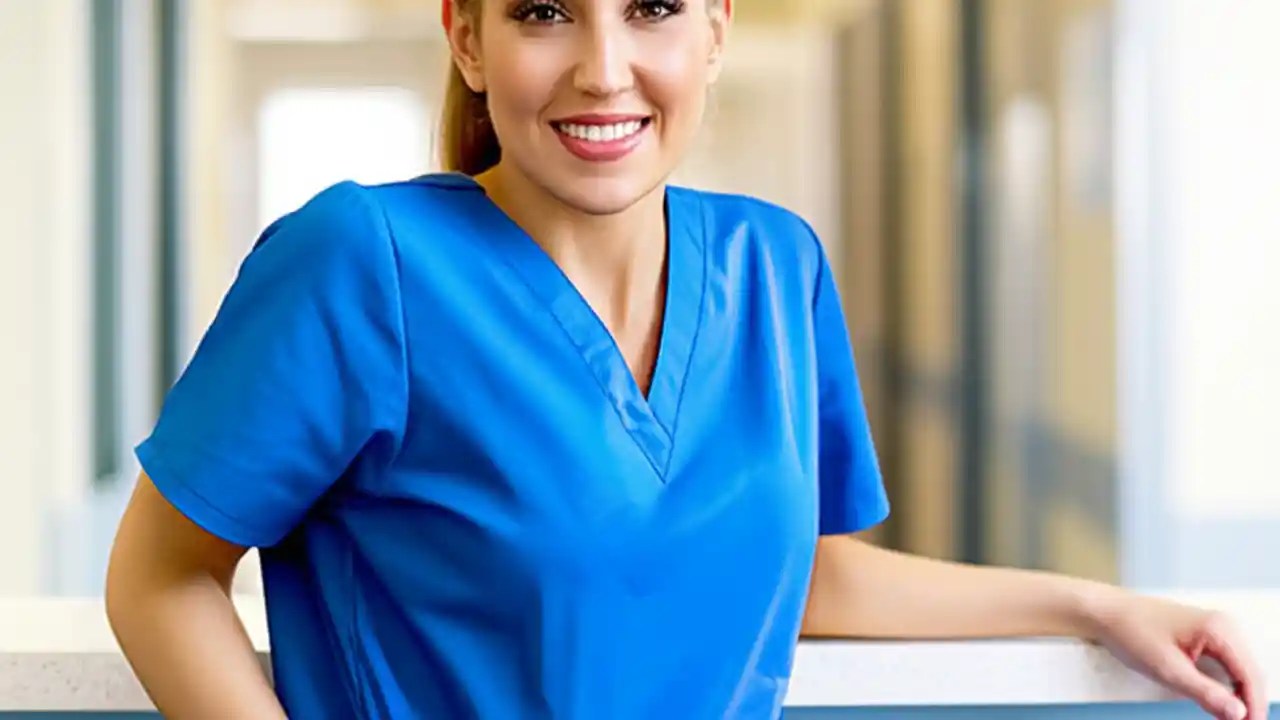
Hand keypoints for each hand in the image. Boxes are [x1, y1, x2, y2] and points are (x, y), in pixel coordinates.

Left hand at [1090, 592, 1267, 719]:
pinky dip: (1226, 684)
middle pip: (1249, 672)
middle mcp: (1223, 625)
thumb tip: (1237, 713)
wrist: (1107, 612)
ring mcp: (1215, 628)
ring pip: (1239, 669)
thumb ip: (1205, 693)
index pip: (1250, 675)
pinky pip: (1226, 663)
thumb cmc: (1131, 632)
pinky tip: (1219, 700)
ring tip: (1230, 718)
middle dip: (1248, 702)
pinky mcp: (1205, 635)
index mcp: (1218, 629)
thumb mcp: (1168, 669)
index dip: (1253, 705)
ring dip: (1238, 694)